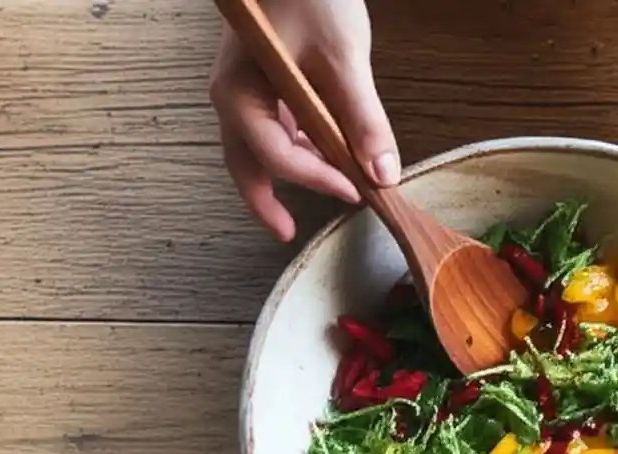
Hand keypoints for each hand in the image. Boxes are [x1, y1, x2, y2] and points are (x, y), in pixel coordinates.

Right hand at [209, 0, 397, 241]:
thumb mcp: (344, 57)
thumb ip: (363, 118)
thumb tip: (384, 173)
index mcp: (239, 92)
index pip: (276, 155)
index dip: (317, 179)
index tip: (357, 190)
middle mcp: (233, 96)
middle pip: (246, 163)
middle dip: (267, 201)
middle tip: (289, 233)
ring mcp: (245, 89)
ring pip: (259, 148)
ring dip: (294, 172)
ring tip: (335, 188)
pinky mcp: (262, 82)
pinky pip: (274, 126)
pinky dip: (300, 146)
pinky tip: (331, 153)